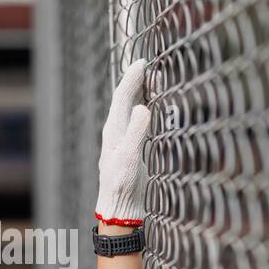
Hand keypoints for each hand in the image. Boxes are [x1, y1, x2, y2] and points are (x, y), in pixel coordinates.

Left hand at [94, 58, 150, 224]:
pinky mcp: (132, 147)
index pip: (122, 97)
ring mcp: (124, 138)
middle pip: (127, 99)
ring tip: (155, 82)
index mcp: (113, 129)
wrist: (120, 207)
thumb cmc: (122, 184)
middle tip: (153, 69)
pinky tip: (153, 107)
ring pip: (132, 108)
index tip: (142, 62)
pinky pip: (138, 120)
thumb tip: (143, 107)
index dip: (132, 78)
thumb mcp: (130, 157)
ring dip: (142, 93)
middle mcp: (116, 130)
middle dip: (139, 82)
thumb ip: (137, 132)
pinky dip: (147, 108)